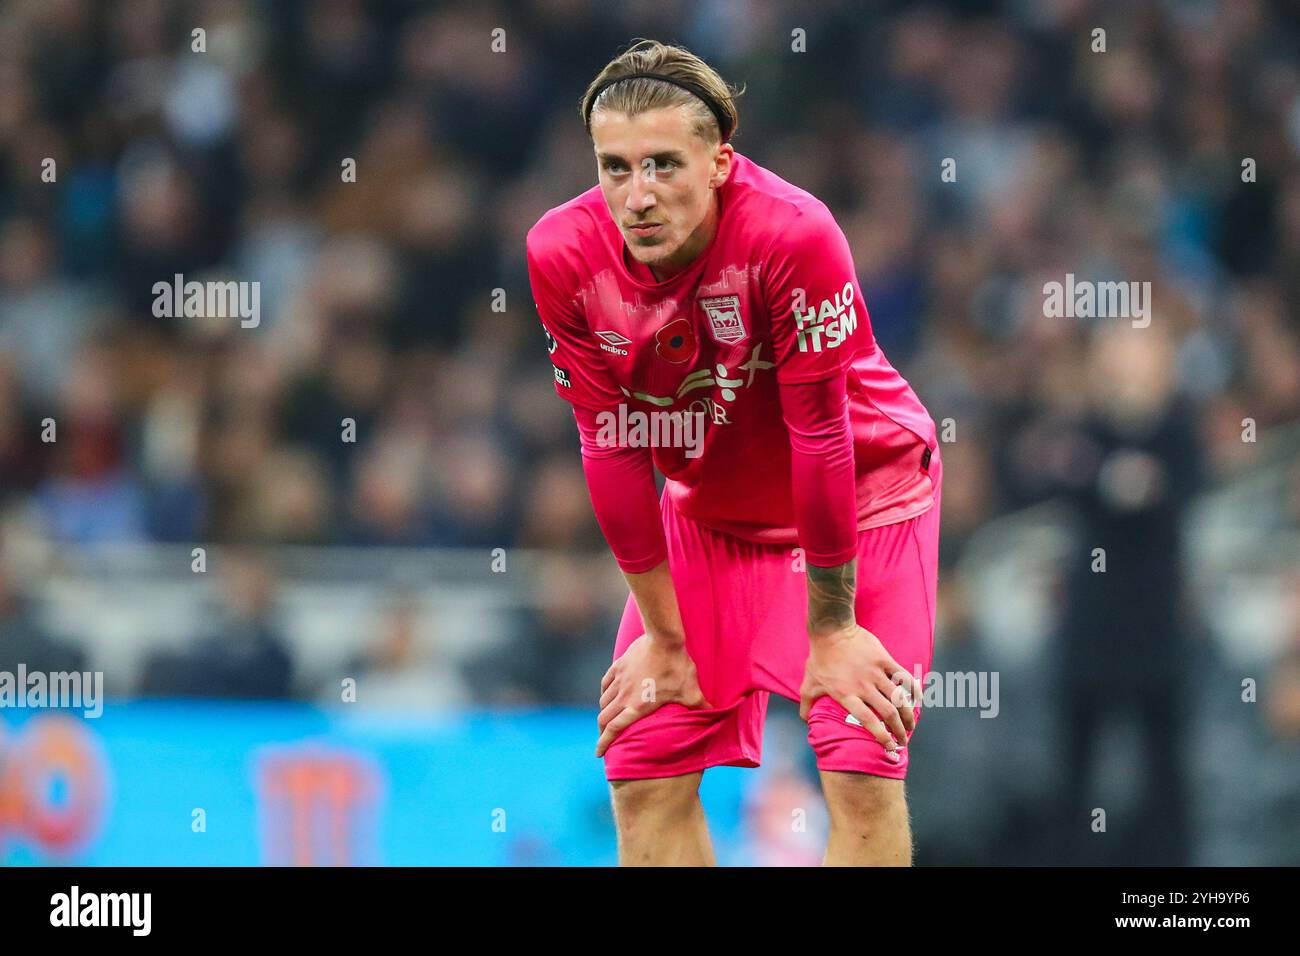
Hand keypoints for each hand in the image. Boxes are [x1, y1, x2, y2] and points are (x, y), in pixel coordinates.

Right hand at [596, 633, 711, 756]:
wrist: (663, 638)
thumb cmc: (677, 667)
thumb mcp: (691, 691)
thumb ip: (700, 706)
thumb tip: (714, 715)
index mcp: (637, 707)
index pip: (614, 729)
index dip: (604, 743)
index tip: (598, 753)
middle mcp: (624, 696)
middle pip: (604, 718)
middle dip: (601, 732)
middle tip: (604, 738)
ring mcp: (619, 680)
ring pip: (604, 701)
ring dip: (604, 712)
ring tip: (607, 718)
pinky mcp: (619, 666)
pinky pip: (605, 683)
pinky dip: (604, 692)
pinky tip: (607, 694)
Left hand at [798, 624, 918, 753]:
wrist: (831, 630)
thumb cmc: (820, 658)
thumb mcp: (808, 684)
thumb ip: (807, 705)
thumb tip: (805, 722)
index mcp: (846, 695)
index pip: (868, 721)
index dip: (882, 736)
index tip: (890, 747)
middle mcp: (863, 686)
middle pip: (888, 713)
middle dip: (900, 730)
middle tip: (904, 740)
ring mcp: (875, 672)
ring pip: (899, 697)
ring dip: (909, 714)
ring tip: (912, 725)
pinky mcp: (884, 659)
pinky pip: (904, 676)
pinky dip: (914, 689)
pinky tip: (919, 699)